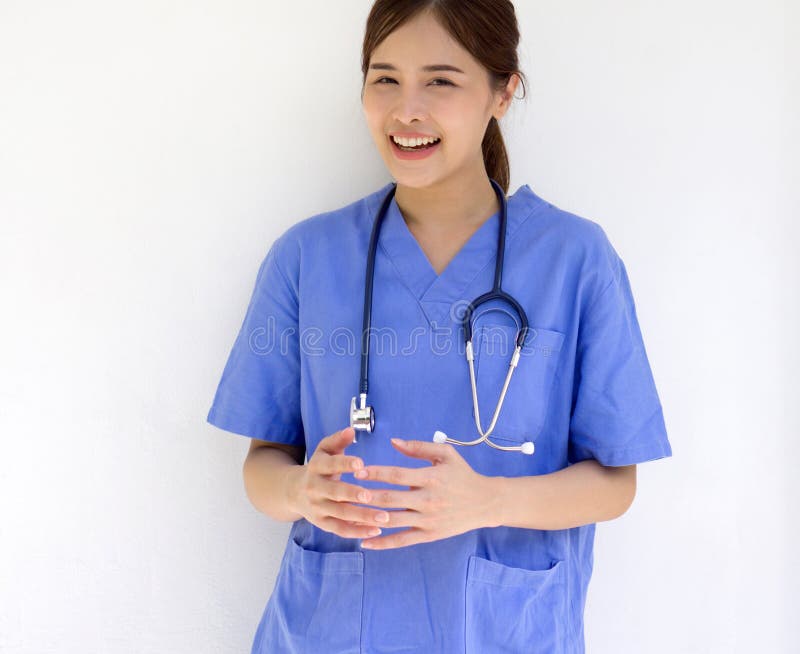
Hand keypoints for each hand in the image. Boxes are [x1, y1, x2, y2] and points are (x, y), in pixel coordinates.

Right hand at [291, 426, 390, 539]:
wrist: (294, 492)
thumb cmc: (319, 467)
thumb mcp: (324, 450)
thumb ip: (338, 440)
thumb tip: (351, 430)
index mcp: (316, 467)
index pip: (330, 465)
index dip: (345, 464)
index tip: (361, 463)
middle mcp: (314, 489)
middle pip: (334, 492)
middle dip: (352, 494)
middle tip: (370, 495)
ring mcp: (318, 508)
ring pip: (341, 514)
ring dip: (362, 517)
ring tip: (384, 517)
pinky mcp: (323, 524)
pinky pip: (341, 530)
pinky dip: (358, 532)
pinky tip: (377, 531)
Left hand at [356, 438, 496, 549]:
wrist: (485, 502)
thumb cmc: (462, 474)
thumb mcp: (445, 454)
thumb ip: (419, 447)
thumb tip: (393, 442)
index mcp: (430, 478)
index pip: (397, 475)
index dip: (375, 473)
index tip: (357, 471)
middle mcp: (428, 500)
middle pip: (391, 499)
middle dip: (366, 496)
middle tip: (345, 492)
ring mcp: (428, 520)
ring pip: (393, 521)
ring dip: (369, 519)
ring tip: (348, 516)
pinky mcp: (429, 535)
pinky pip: (402, 540)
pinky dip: (383, 543)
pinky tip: (365, 541)